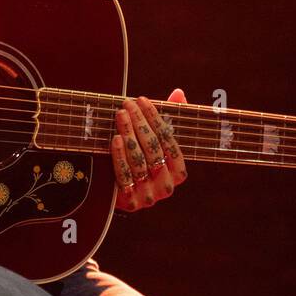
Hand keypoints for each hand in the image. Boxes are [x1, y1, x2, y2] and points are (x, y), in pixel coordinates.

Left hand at [110, 89, 188, 211]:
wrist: (120, 196)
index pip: (169, 140)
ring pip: (139, 160)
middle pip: (154, 149)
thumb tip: (179, 93)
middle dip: (140, 123)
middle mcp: (167, 186)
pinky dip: (120, 156)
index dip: (155, 118)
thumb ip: (169, 120)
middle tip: (127, 104)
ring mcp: (150, 196)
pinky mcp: (131, 203)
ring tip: (120, 115)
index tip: (142, 100)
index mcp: (178, 172)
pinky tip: (116, 139)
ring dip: (129, 134)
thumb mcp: (156, 143)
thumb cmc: (142, 162)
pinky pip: (125, 176)